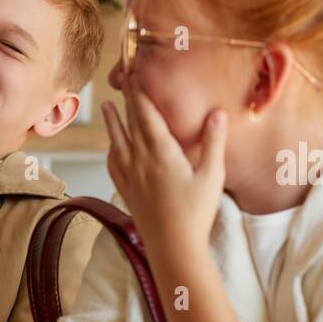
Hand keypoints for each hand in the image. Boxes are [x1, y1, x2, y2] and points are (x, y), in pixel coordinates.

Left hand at [100, 75, 227, 253]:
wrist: (173, 247)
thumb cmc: (196, 213)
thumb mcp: (212, 175)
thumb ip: (213, 142)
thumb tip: (216, 112)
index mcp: (161, 153)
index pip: (146, 115)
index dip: (140, 92)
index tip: (135, 74)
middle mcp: (140, 161)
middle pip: (131, 124)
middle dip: (127, 100)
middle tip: (121, 80)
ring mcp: (130, 177)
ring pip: (117, 142)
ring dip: (112, 123)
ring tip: (106, 107)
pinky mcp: (127, 192)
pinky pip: (114, 166)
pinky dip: (111, 151)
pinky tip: (111, 149)